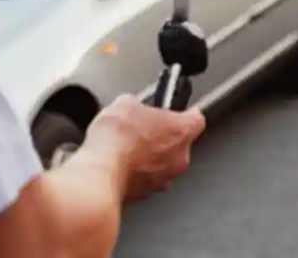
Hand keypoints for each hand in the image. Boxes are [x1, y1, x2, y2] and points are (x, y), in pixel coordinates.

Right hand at [84, 94, 206, 201]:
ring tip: (128, 147)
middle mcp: (179, 158)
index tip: (182, 111)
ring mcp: (164, 179)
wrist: (101, 172)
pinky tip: (121, 163)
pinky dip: (137, 172)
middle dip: (163, 137)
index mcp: (181, 132)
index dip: (187, 114)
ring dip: (150, 157)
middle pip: (179, 144)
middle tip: (144, 129)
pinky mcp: (146, 194)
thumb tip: (131, 108)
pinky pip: (147, 179)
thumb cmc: (118, 140)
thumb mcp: (125, 104)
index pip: (196, 120)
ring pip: (164, 164)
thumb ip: (137, 105)